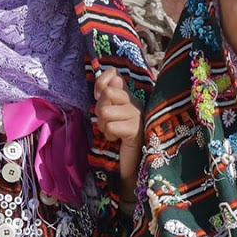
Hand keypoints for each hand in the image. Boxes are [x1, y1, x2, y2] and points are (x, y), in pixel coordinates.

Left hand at [95, 68, 142, 184]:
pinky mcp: (136, 130)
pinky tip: (118, 139)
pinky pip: (111, 126)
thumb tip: (113, 76)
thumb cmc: (118, 136)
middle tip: (107, 121)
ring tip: (112, 132)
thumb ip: (106, 96)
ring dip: (104, 125)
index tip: (98, 97)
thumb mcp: (108, 113)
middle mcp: (135, 102)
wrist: (130, 162)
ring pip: (106, 111)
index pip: (114, 73)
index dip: (100, 83)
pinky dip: (110, 135)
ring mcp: (137, 116)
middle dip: (100, 110)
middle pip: (107, 93)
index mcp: (128, 95)